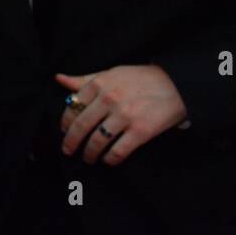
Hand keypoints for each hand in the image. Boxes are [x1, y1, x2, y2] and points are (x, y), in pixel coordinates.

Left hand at [56, 66, 186, 164]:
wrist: (176, 85)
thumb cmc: (141, 79)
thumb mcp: (112, 73)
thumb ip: (85, 79)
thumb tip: (59, 79)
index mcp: (99, 84)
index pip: (73, 106)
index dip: (65, 122)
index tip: (64, 131)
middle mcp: (108, 99)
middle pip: (81, 126)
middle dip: (71, 142)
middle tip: (68, 150)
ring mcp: (124, 116)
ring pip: (97, 141)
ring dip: (89, 153)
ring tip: (88, 158)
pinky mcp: (141, 131)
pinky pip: (118, 151)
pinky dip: (110, 159)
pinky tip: (108, 161)